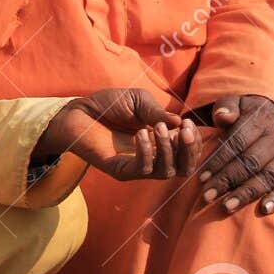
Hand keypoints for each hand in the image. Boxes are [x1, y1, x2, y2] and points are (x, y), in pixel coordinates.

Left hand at [37, 88, 201, 181]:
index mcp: (161, 142)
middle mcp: (153, 157)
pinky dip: (147, 152)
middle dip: (189, 150)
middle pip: (183, 168)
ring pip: (166, 171)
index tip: (189, 123)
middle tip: (183, 130)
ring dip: (168, 149)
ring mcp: (138, 166)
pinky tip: (141, 134)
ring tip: (158, 128)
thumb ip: (159, 113)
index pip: (187, 152)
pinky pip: (142, 169)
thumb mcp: (140, 101)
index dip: (193, 141)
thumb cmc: (110, 104)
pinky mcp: (121, 170)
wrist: (81, 110)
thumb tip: (180, 124)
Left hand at [198, 94, 273, 214]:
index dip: (218, 161)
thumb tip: (223, 116)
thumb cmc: (245, 116)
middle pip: (250, 162)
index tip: (201, 177)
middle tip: (207, 196)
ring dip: (246, 193)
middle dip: (227, 181)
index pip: (237, 143)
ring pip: (267, 177)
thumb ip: (226, 108)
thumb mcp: (235, 104)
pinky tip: (264, 210)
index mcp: (260, 120)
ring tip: (227, 206)